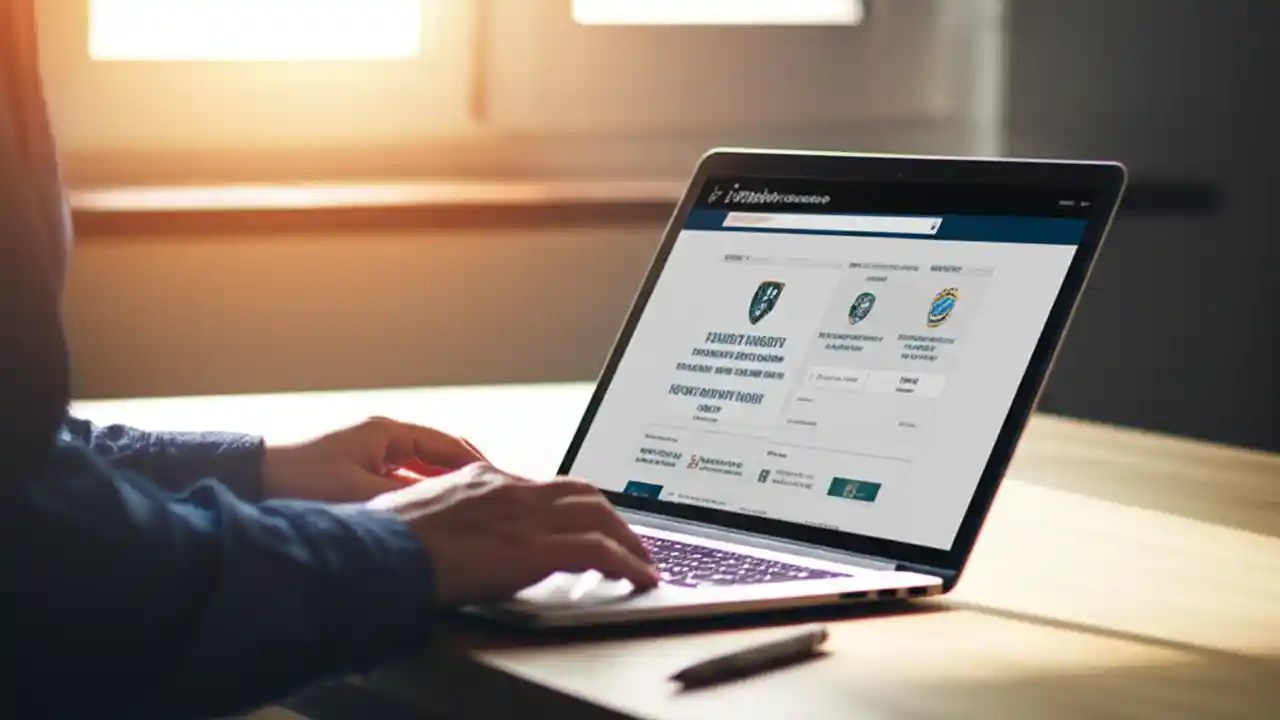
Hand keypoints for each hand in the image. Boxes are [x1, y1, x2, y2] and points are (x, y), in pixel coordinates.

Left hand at [261, 417, 485, 501]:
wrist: (246, 481)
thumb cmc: (297, 482)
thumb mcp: (360, 494)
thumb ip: (407, 501)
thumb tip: (448, 510)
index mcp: (386, 432)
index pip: (449, 446)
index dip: (479, 468)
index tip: (502, 489)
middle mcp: (380, 438)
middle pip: (437, 459)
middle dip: (464, 481)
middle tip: (491, 506)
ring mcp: (366, 455)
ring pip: (418, 474)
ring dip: (439, 493)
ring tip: (464, 518)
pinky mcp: (352, 473)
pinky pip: (397, 484)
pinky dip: (415, 499)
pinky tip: (423, 522)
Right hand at [368, 463, 658, 603]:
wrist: (376, 555)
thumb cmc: (383, 545)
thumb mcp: (414, 517)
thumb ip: (443, 520)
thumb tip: (443, 539)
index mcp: (481, 477)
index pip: (542, 485)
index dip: (571, 505)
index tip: (583, 522)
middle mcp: (509, 486)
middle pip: (580, 491)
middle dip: (610, 514)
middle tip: (627, 538)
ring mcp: (524, 514)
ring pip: (599, 513)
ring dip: (627, 538)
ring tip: (641, 560)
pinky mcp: (535, 547)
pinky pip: (599, 550)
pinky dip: (627, 562)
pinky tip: (639, 577)